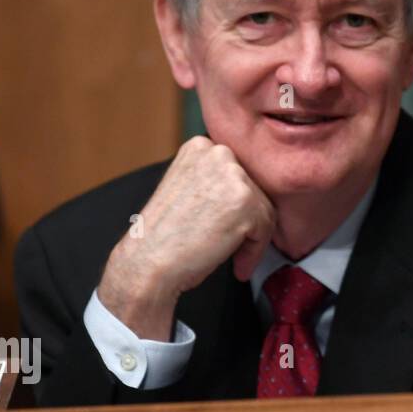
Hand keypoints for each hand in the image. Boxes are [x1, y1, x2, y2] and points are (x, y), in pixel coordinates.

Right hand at [98, 137, 274, 339]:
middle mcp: (218, 153)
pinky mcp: (245, 201)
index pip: (239, 174)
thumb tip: (251, 191)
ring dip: (252, 238)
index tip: (228, 224)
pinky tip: (237, 265)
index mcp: (201, 146)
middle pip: (255, 190)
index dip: (236, 206)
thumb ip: (216, 180)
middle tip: (230, 245)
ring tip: (232, 257)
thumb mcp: (187, 188)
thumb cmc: (163, 236)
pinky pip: (266, 229)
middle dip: (247, 222)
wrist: (146, 262)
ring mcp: (232, 175)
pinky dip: (254, 252)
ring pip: (264, 209)